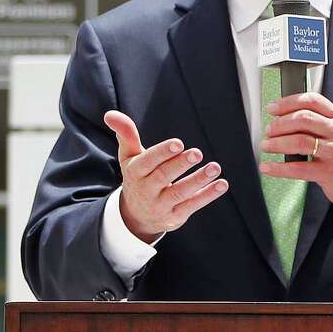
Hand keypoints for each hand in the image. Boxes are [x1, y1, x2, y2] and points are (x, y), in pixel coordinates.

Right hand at [104, 110, 228, 241]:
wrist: (136, 215)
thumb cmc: (138, 176)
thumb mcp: (129, 156)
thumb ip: (126, 134)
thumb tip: (110, 114)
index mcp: (135, 172)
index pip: (147, 162)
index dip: (162, 153)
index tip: (178, 143)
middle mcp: (146, 190)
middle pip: (163, 177)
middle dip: (180, 165)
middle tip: (197, 153)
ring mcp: (160, 205)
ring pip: (179, 193)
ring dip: (198, 180)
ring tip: (215, 168)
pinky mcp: (174, 217)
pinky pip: (192, 206)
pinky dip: (207, 195)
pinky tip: (221, 184)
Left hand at [259, 92, 332, 214]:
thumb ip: (322, 124)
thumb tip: (289, 119)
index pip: (313, 101)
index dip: (289, 102)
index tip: (273, 108)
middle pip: (303, 118)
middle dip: (280, 124)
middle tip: (269, 131)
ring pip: (299, 140)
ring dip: (277, 143)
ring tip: (267, 146)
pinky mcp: (329, 172)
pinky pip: (298, 168)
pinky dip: (279, 168)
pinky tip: (269, 167)